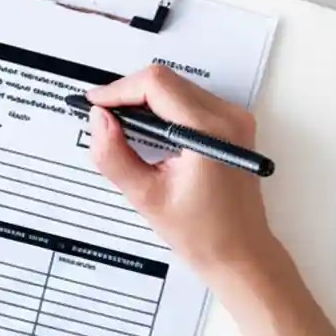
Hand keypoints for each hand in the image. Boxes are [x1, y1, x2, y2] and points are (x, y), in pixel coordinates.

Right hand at [86, 66, 278, 280]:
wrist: (241, 254)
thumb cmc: (202, 234)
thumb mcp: (146, 197)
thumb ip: (115, 155)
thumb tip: (98, 119)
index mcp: (209, 131)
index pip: (155, 85)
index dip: (117, 90)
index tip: (94, 105)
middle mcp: (228, 116)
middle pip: (166, 81)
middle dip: (128, 94)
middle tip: (102, 118)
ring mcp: (235, 118)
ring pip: (176, 86)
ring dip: (144, 100)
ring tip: (120, 127)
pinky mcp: (233, 125)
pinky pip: (189, 100)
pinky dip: (162, 108)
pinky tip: (145, 131)